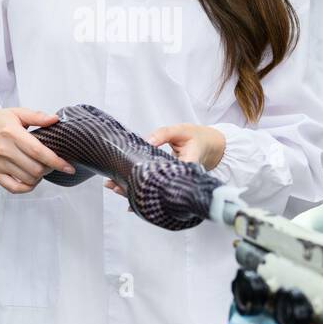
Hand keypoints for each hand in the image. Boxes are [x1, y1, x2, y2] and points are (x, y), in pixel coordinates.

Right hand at [0, 104, 74, 194]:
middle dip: (49, 169)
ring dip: (40, 177)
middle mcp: (4, 150)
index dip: (56, 162)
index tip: (69, 167)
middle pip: (35, 169)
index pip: (38, 152)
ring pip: (27, 179)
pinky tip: (32, 179)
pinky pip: (14, 188)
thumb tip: (55, 119)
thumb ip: (38, 116)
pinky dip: (27, 187)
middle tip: (52, 163)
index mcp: (12, 133)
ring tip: (41, 169)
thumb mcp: (18, 113)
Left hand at [103, 122, 226, 197]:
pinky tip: (125, 193)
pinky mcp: (169, 181)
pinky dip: (140, 188)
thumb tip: (146, 141)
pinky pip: (154, 187)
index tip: (131, 182)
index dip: (148, 183)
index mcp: (186, 166)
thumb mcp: (181, 130)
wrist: (209, 145)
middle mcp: (179, 178)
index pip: (165, 178)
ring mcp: (174, 182)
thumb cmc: (196, 137)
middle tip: (113, 186)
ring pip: (152, 190)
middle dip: (133, 189)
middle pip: (155, 189)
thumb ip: (163, 134)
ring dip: (133, 191)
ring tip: (112, 187)